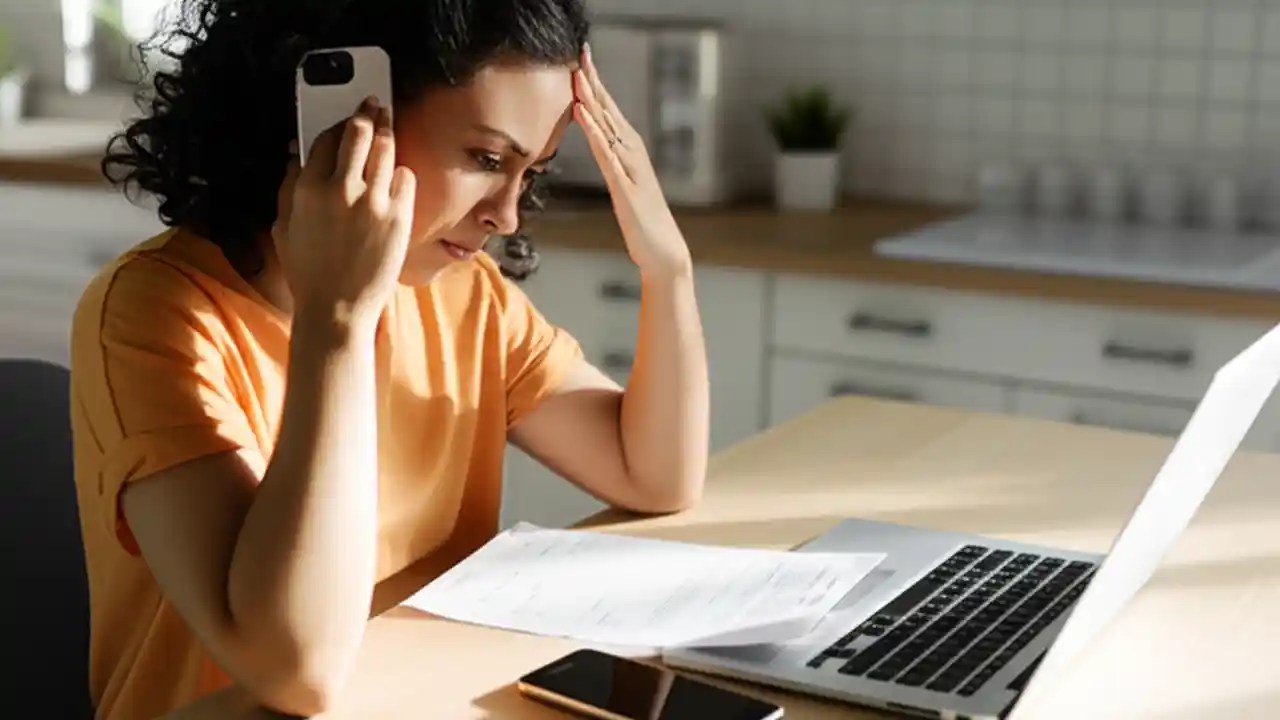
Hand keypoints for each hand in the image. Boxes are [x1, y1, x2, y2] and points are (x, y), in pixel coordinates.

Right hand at [272, 96, 416, 331]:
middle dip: (367, 113)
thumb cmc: (308, 271)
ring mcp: (374, 202)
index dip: (335, 122)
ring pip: (386, 149)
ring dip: (388, 130)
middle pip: (358, 134)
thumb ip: (288, 187)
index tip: (344, 116)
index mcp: (308, 189)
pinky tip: (396, 171)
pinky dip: (400, 170)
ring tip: (389, 120)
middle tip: (374, 103)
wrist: (338, 308)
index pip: (323, 139)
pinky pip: (405, 177)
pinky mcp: (399, 216)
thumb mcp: (284, 227)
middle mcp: (341, 189)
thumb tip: (295, 155)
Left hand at [574, 46, 691, 278]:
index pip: (610, 114)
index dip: (597, 87)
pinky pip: (606, 154)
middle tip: (583, 52)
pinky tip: (582, 113)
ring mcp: (630, 169)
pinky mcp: (625, 187)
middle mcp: (633, 155)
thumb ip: (614, 166)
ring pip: (609, 127)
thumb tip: (601, 147)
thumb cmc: (644, 224)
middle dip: (595, 82)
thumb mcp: (625, 187)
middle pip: (610, 111)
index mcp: (631, 153)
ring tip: (578, 75)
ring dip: (593, 100)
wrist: (664, 253)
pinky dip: (594, 131)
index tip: (583, 61)